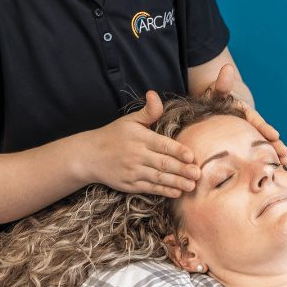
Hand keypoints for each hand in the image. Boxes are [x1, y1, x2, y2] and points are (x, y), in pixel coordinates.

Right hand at [83, 90, 199, 197]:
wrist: (89, 155)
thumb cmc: (113, 135)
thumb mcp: (129, 120)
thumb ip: (148, 111)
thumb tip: (153, 94)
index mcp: (140, 138)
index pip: (162, 145)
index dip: (178, 151)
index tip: (191, 156)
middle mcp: (137, 155)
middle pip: (163, 163)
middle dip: (182, 170)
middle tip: (198, 174)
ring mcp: (132, 171)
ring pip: (158, 178)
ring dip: (176, 183)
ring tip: (192, 186)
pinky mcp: (129, 185)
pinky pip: (149, 189)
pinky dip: (163, 191)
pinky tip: (176, 193)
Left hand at [203, 64, 286, 164]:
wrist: (215, 109)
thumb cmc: (215, 101)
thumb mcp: (217, 93)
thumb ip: (222, 84)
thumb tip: (227, 68)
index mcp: (245, 113)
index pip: (256, 121)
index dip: (265, 128)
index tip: (276, 135)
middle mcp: (250, 124)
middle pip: (264, 135)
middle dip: (275, 145)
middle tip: (284, 155)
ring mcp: (248, 135)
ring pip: (263, 145)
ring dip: (274, 154)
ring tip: (284, 164)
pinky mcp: (245, 144)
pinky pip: (256, 152)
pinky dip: (264, 159)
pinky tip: (275, 170)